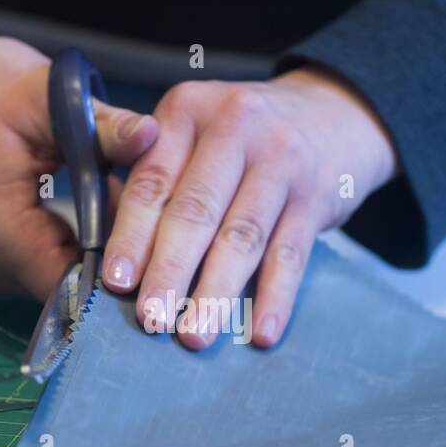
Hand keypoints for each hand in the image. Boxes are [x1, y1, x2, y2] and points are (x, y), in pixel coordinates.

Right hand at [0, 31, 156, 294]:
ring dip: (105, 243)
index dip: (130, 270)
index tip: (170, 243)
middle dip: (124, 253)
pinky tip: (108, 202)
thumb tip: (153, 136)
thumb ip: (100, 125)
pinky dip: (83, 236)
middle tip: (167, 217)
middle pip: (79, 284)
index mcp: (2, 233)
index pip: (81, 286)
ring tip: (139, 202)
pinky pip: (53, 260)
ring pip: (69, 274)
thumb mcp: (43, 95)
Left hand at [103, 66, 396, 348]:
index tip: (118, 281)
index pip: (153, 181)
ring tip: (194, 335)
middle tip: (151, 319)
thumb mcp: (191, 128)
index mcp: (187, 112)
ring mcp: (281, 163)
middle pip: (197, 211)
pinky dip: (275, 297)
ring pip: (242, 238)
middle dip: (170, 271)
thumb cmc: (239, 136)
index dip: (132, 235)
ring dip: (217, 293)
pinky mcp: (315, 197)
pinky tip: (260, 332)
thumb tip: (115, 252)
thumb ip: (149, 173)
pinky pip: (291, 255)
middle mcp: (235, 128)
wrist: (330, 113)